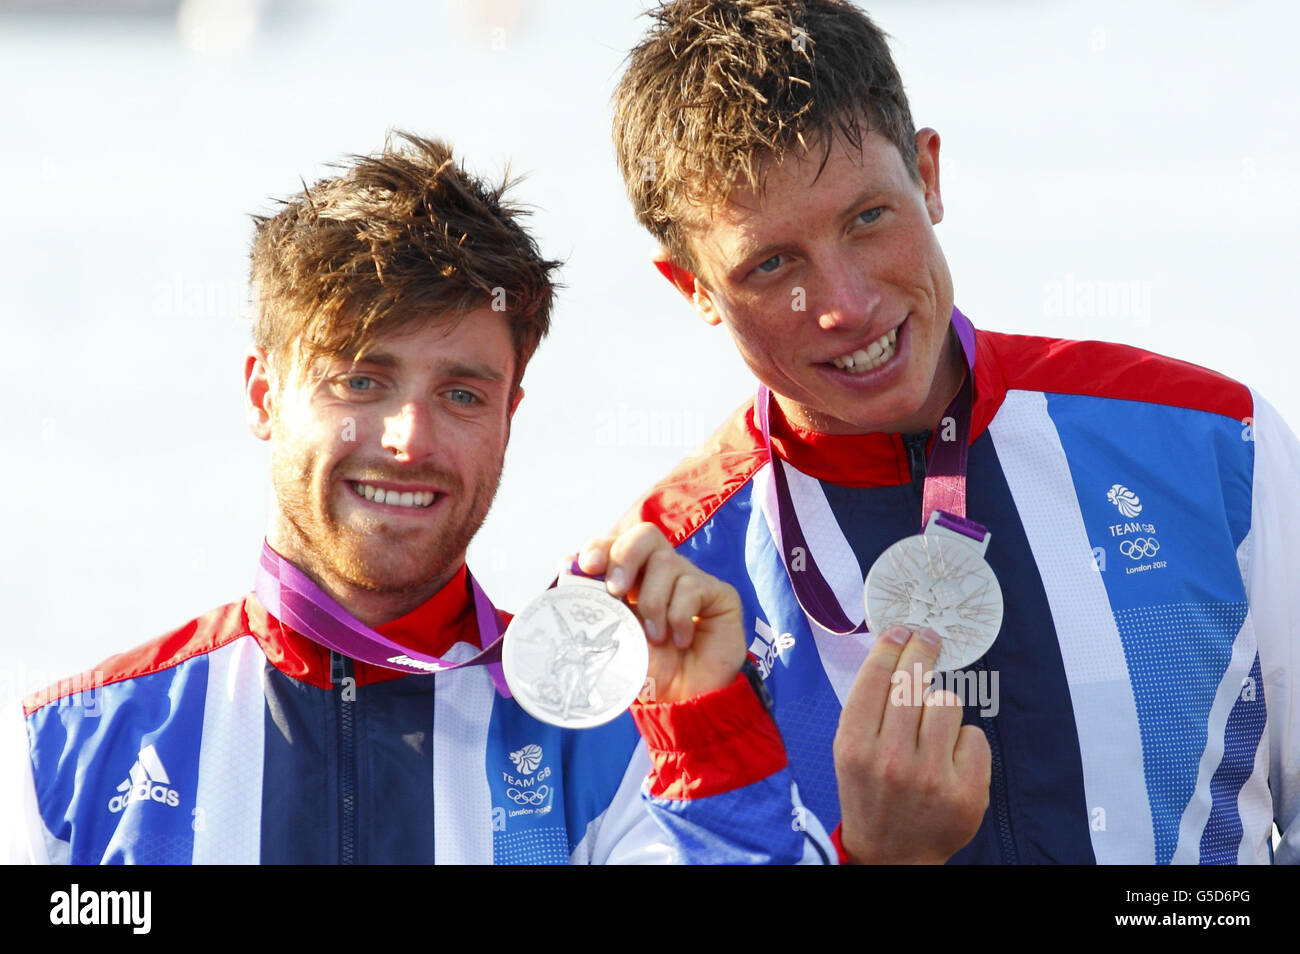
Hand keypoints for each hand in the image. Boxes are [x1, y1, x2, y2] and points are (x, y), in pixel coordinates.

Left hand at [575, 523, 745, 703]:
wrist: (684, 701)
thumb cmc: (647, 671)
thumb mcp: (611, 639)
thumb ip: (593, 604)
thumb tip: (565, 566)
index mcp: (631, 580)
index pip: (615, 545)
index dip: (600, 548)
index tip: (586, 566)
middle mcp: (661, 574)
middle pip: (645, 535)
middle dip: (625, 558)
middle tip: (616, 591)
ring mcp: (691, 580)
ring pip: (666, 563)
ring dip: (653, 604)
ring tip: (655, 637)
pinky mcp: (718, 593)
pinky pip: (692, 587)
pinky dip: (679, 617)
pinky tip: (681, 640)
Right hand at [833, 626, 990, 863]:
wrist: (892, 855)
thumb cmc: (870, 793)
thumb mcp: (850, 752)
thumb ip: (868, 708)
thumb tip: (896, 650)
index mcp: (855, 747)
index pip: (875, 680)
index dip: (890, 647)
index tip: (901, 630)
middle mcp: (891, 760)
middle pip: (913, 682)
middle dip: (922, 651)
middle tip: (929, 637)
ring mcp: (932, 778)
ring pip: (947, 702)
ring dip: (940, 707)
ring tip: (931, 728)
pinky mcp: (967, 792)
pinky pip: (974, 735)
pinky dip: (964, 742)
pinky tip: (949, 759)